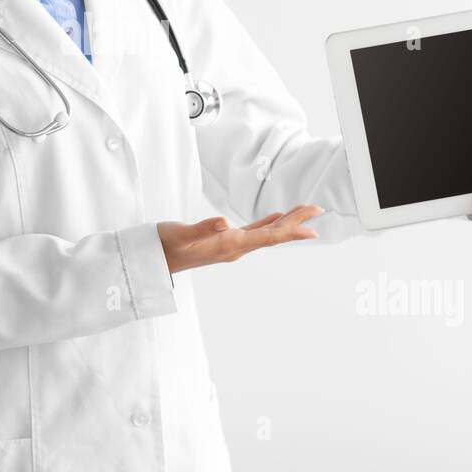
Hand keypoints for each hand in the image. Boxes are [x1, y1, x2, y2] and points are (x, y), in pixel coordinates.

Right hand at [158, 204, 323, 273]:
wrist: (152, 260)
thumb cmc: (163, 246)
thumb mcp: (180, 234)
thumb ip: (201, 229)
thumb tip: (224, 223)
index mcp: (228, 245)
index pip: (267, 238)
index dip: (291, 232)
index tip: (313, 229)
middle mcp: (234, 247)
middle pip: (272, 235)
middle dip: (296, 223)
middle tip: (319, 211)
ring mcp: (230, 246)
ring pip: (266, 233)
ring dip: (286, 223)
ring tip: (304, 213)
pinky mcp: (223, 242)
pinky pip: (253, 233)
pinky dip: (268, 224)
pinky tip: (275, 219)